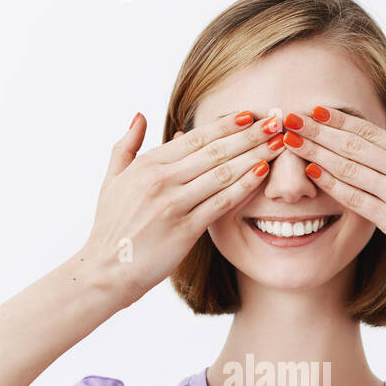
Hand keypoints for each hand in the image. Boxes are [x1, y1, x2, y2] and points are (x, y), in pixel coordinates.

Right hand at [81, 110, 286, 305]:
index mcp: (147, 165)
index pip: (196, 138)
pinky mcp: (185, 230)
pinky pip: (221, 203)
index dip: (226, 125)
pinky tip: (263, 173)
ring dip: (254, 156)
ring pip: (222, 173)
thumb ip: (127, 146)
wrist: (106, 270)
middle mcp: (161, 180)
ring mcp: (174, 205)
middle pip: (215, 151)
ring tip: (278, 144)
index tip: (251, 114)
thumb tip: (141, 115)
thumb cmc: (111, 227)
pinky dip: (244, 186)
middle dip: (249, 135)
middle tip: (276, 121)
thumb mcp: (112, 180)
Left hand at [278, 101, 385, 283]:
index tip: (315, 109)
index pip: (370, 131)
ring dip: (316, 153)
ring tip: (290, 141)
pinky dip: (332, 184)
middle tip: (289, 118)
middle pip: (352, 145)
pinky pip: (356, 199)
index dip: (339, 119)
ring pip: (349, 168)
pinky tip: (311, 173)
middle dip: (317, 131)